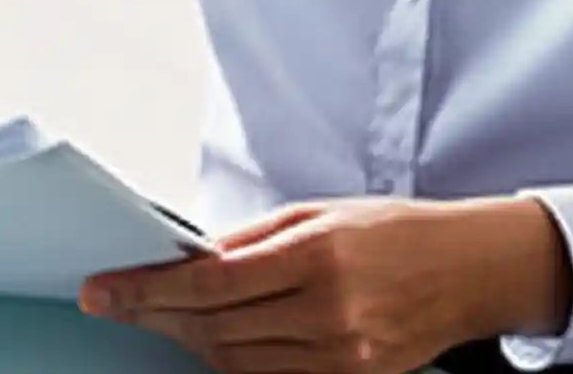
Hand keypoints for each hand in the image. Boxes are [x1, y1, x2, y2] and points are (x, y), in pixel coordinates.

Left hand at [80, 198, 572, 373]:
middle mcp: (330, 312)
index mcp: (316, 256)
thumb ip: (248, 241)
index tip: (102, 292)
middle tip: (116, 302)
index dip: (145, 291)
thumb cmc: (393, 231)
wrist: (471, 269)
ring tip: (163, 314)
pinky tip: (214, 336)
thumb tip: (186, 259)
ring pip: (234, 362)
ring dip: (189, 338)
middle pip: (214, 328)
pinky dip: (232, 360)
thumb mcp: (316, 213)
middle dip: (155, 315)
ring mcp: (343, 356)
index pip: (209, 284)